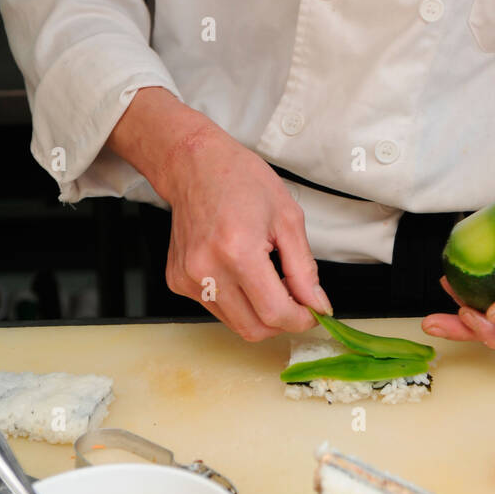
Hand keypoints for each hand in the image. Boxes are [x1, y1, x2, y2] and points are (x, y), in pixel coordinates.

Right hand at [158, 125, 331, 339]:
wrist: (195, 165)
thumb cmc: (240, 180)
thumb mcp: (288, 218)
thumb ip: (304, 268)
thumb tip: (316, 304)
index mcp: (237, 251)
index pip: (275, 313)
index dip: (301, 319)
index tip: (313, 312)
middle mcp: (207, 270)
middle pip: (254, 328)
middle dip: (283, 321)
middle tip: (296, 297)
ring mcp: (188, 279)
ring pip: (235, 324)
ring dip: (260, 312)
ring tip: (269, 279)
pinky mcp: (177, 281)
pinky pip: (216, 309)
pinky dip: (238, 301)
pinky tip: (242, 272)